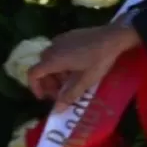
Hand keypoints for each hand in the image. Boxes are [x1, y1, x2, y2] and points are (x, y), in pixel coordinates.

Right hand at [26, 23, 142, 101]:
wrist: (113, 36)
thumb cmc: (99, 60)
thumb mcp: (86, 81)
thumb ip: (69, 96)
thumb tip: (57, 110)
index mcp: (54, 60)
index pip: (33, 74)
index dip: (35, 87)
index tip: (44, 98)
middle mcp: (53, 48)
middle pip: (42, 68)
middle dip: (48, 83)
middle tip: (61, 93)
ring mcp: (60, 40)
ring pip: (50, 60)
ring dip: (55, 73)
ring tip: (71, 81)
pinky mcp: (68, 35)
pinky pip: (58, 51)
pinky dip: (61, 63)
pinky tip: (76, 67)